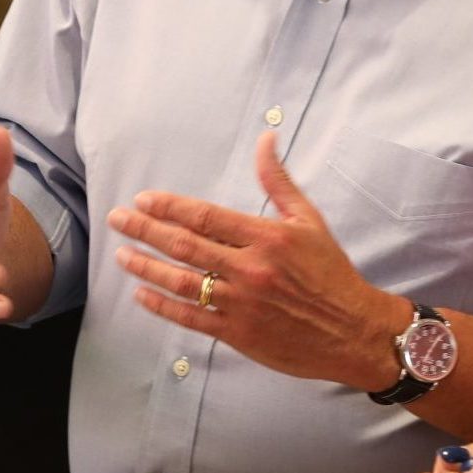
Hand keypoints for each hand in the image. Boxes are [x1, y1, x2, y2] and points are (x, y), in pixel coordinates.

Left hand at [106, 131, 404, 388]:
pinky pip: (191, 318)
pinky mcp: (238, 333)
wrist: (356, 332)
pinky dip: (163, 306)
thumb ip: (278, 181)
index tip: (143, 199)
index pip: (205, 216)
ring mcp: (241, 303)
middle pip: (184, 245)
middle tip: (116, 218)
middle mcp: (250, 269)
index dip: (169, 207)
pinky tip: (141, 294)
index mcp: (266, 237)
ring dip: (146, 266)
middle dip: (144, 229)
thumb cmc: (332, 272)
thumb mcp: (309, 220)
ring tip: (121, 254)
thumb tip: (265, 138)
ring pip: (181, 282)